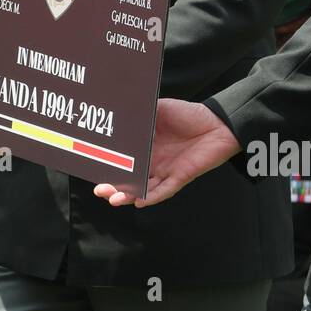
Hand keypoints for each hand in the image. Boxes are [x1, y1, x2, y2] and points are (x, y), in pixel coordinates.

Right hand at [92, 98, 240, 206]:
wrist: (218, 123)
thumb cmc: (189, 115)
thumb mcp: (159, 109)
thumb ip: (141, 114)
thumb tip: (121, 114)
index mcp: (145, 146)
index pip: (123, 160)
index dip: (109, 165)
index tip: (93, 167)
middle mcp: (153, 162)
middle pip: (130, 179)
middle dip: (114, 187)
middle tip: (99, 190)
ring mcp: (166, 172)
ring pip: (143, 189)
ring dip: (129, 196)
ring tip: (113, 199)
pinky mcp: (181, 177)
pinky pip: (165, 191)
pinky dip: (152, 197)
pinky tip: (140, 202)